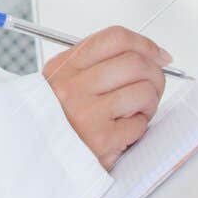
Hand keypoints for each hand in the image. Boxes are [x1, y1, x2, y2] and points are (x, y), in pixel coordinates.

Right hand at [40, 26, 172, 169]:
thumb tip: (147, 55)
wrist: (40, 158)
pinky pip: (140, 124)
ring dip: (149, 103)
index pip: (114, 39)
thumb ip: (97, 64)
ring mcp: (87, 113)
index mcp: (64, 67)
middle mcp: (73, 87)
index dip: (144, 44)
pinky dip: (138, 127)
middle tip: (153, 86)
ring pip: (144, 91)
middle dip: (155, 75)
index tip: (158, 55)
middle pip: (135, 63)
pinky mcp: (102, 139)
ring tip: (135, 111)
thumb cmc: (59, 120)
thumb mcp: (63, 82)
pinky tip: (123, 130)